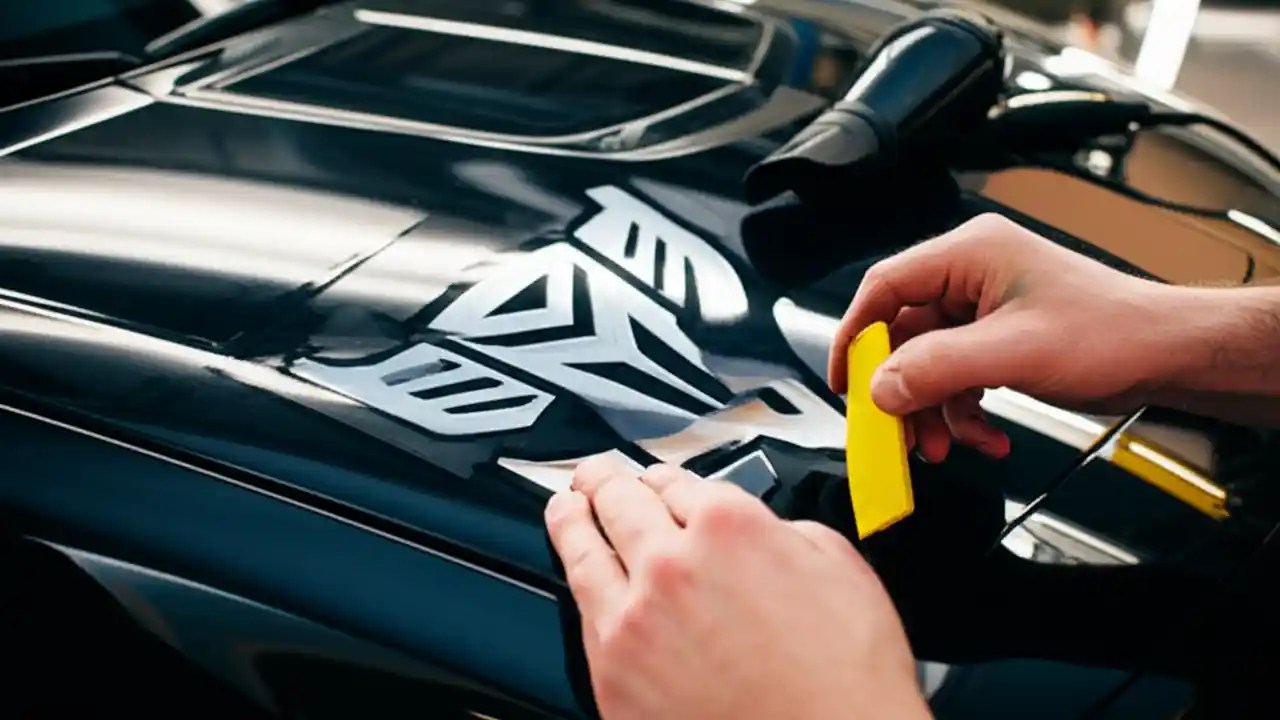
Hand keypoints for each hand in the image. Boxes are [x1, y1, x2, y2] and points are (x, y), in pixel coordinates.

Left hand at [545, 455, 930, 719]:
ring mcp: (635, 618)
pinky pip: (582, 611)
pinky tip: (576, 573)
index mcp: (729, 526)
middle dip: (609, 484)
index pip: (679, 482)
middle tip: (599, 478)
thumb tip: (764, 531)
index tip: (663, 483)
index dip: (669, 480)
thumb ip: (786, 532)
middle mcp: (672, 563)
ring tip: (567, 507)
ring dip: (572, 517)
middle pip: (621, 502)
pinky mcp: (612, 671)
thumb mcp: (840, 568)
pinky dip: (576, 580)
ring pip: (584, 548)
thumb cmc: (843, 681)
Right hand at [828, 213, 1186, 461]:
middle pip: (903, 334)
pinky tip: (985, 436)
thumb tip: (880, 388)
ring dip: (933, 410)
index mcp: (969, 254)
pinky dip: (963, 412)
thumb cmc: (1111, 332)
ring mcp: (984, 307)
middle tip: (896, 432)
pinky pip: (956, 376)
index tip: (845, 381)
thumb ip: (937, 369)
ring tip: (944, 447)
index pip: (884, 287)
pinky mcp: (997, 337)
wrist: (1167, 355)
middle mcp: (970, 274)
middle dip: (902, 391)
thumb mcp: (1013, 353)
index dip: (855, 335)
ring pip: (927, 363)